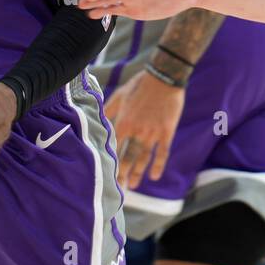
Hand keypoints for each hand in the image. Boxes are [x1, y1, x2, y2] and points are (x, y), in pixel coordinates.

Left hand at [104, 70, 184, 190]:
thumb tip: (97, 119)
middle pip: (127, 157)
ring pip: (143, 158)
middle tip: (118, 188)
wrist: (164, 77)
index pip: (113, 147)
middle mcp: (137, 131)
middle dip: (122, 174)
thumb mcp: (120, 94)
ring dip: (137, 173)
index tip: (105, 173)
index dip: (109, 161)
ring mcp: (152, 133)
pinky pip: (162, 153)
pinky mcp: (166, 132)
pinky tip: (155, 176)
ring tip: (133, 186)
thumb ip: (108, 109)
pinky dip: (158, 165)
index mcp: (123, 122)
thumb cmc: (140, 84)